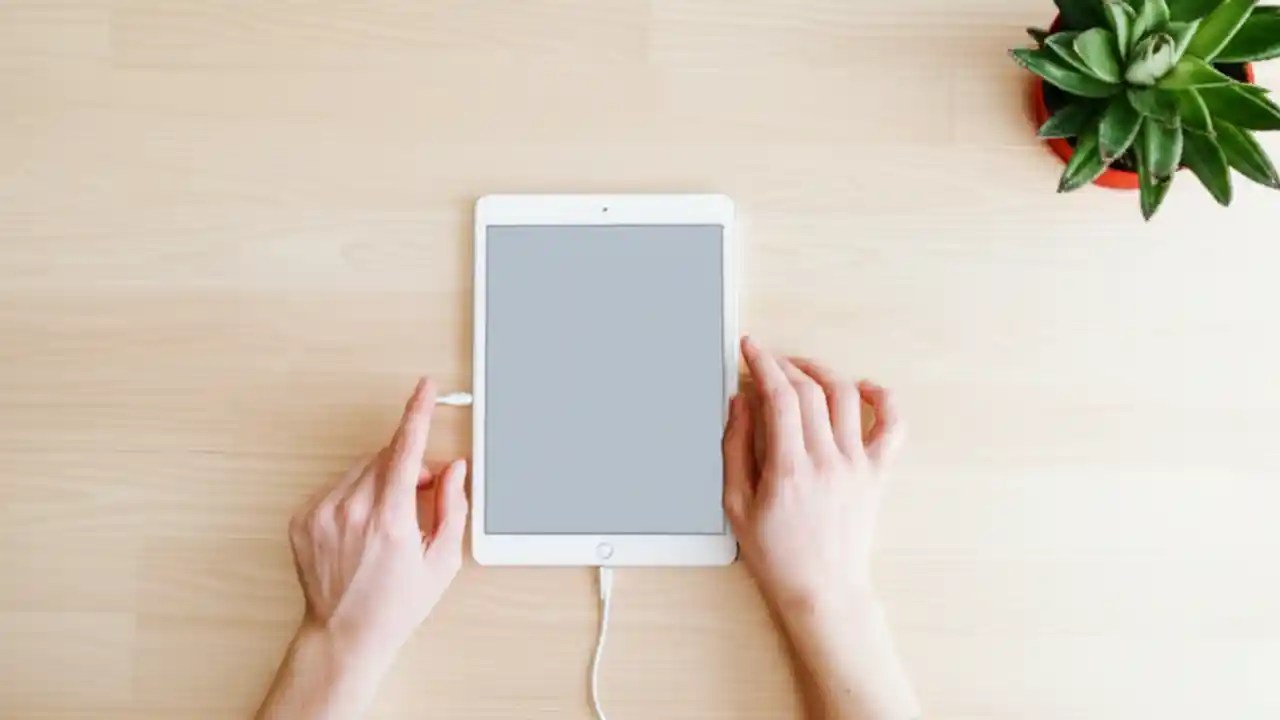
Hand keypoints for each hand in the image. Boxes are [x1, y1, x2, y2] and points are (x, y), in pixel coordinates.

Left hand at [257, 378, 468, 719]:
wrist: (344, 634)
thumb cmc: (395, 605)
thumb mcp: (441, 561)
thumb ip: (453, 507)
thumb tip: (454, 469)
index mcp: (389, 522)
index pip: (405, 451)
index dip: (418, 413)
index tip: (425, 388)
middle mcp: (351, 512)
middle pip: (385, 458)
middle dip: (409, 464)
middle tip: (424, 490)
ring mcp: (322, 514)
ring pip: (361, 469)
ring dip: (382, 479)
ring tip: (391, 516)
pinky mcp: (303, 519)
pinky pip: (338, 486)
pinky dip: (356, 493)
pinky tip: (363, 526)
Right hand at [723, 338, 917, 719]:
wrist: (823, 591)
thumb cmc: (778, 556)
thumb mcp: (737, 505)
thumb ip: (736, 449)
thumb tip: (740, 404)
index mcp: (790, 468)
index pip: (778, 396)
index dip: (763, 363)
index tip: (750, 348)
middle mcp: (828, 460)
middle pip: (809, 390)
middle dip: (784, 364)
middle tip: (767, 360)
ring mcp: (857, 465)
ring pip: (845, 396)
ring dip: (821, 371)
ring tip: (802, 369)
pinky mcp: (877, 474)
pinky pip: (892, 426)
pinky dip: (882, 398)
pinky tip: (863, 387)